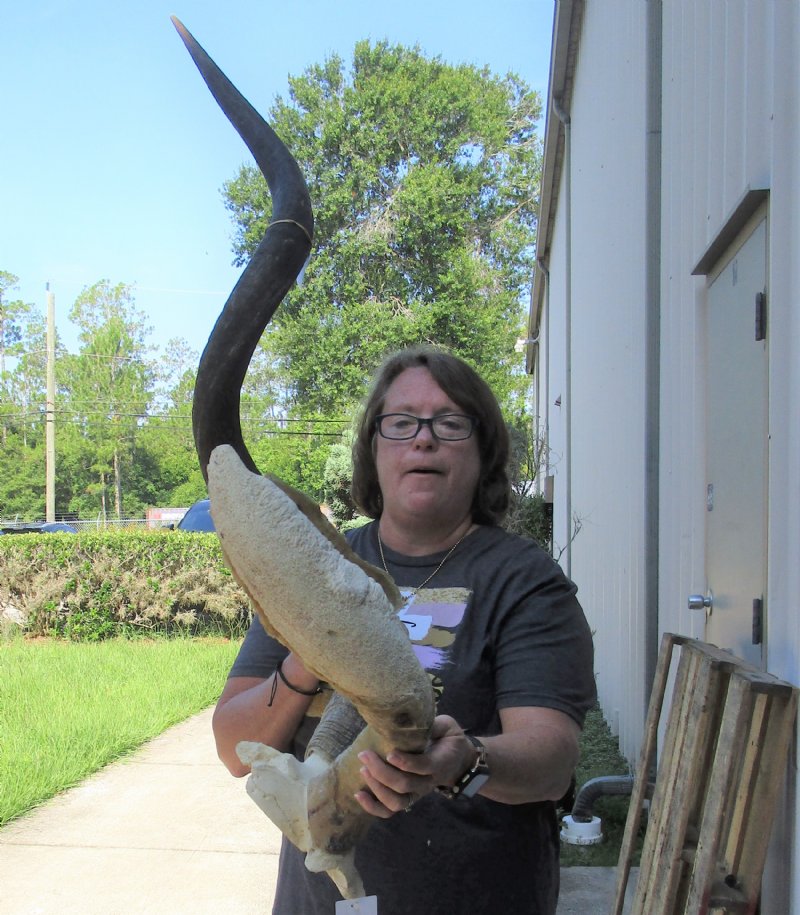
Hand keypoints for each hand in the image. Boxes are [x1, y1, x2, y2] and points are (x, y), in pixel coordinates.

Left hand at [353, 715, 474, 817]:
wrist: (458, 760)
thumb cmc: (447, 739)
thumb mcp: (447, 727)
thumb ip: (433, 724)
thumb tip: (412, 715)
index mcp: (439, 763)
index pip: (423, 767)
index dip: (406, 762)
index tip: (389, 752)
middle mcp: (427, 783)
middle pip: (404, 785)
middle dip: (382, 771)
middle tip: (365, 754)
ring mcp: (417, 794)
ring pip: (396, 802)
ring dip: (377, 788)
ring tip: (363, 770)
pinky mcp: (407, 799)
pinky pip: (389, 811)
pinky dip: (373, 807)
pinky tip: (358, 794)